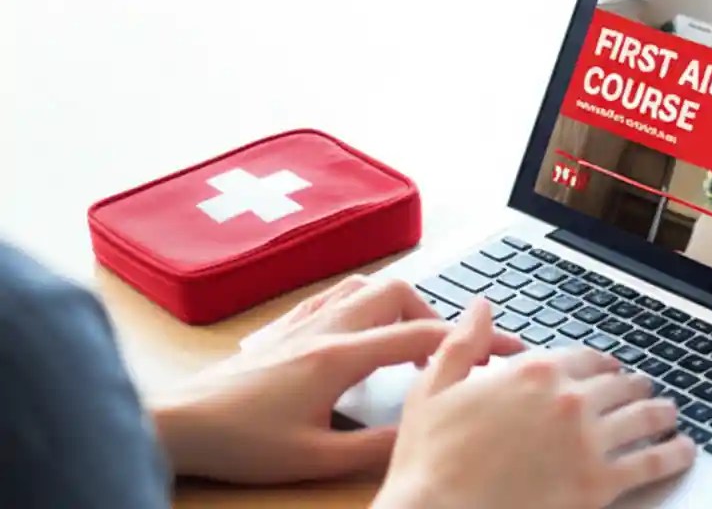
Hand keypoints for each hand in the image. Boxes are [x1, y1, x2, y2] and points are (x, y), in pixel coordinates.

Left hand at [150, 276, 523, 483]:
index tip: (504, 349)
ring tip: (410, 338)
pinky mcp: (285, 324)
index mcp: (339, 356)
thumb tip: (424, 436)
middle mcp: (326, 326)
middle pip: (398, 292)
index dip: (471, 341)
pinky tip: (365, 323)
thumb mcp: (315, 458)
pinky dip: (366, 300)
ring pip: (368, 285)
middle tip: (447, 351)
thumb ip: (374, 448)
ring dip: (399, 303)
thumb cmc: (240, 442)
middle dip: (434, 315)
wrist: (176, 423)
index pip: (421, 336)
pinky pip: (338, 292)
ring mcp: (304, 319)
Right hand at [375, 302, 696, 508]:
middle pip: (620, 385)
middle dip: (635, 387)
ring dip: (662, 412)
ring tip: (670, 415)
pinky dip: (674, 453)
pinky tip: (683, 450)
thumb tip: (481, 306)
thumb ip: (464, 342)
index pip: (586, 358)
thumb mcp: (434, 387)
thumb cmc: (429, 460)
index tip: (611, 370)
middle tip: (645, 391)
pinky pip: (652, 461)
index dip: (603, 364)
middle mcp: (569, 399)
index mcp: (534, 372)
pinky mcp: (600, 484)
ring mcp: (589, 441)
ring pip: (644, 417)